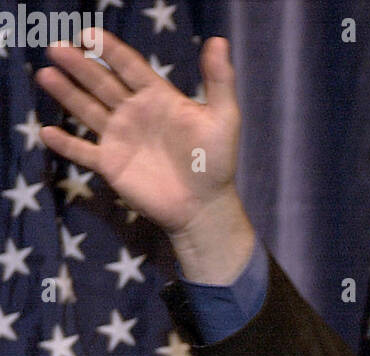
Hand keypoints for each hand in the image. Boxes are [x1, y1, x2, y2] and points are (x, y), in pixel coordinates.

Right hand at [36, 31, 253, 283]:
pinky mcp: (111, 165)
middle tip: (57, 48)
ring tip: (46, 75)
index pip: (129, 66)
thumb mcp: (223, 119)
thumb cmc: (216, 163)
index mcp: (157, 97)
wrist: (205, 207)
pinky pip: (83, 152)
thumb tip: (219, 41)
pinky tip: (47, 132)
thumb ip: (219, 80)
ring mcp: (120, 138)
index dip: (109, 50)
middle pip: (102, 83)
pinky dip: (65, 144)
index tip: (89, 34)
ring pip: (87, 110)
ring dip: (66, 94)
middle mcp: (134, 113)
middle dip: (79, 65)